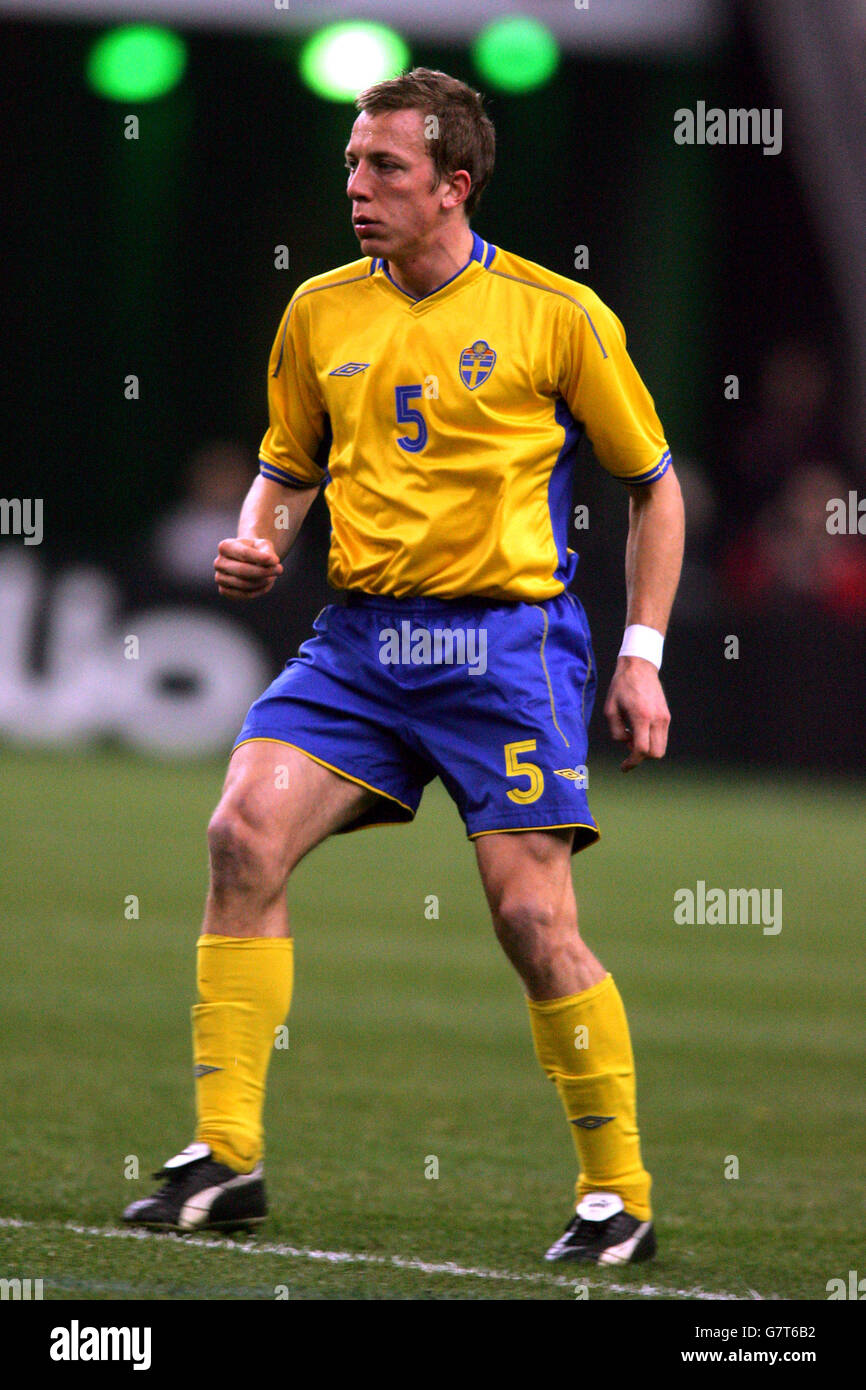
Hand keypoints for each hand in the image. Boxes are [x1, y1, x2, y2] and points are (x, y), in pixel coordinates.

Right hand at [214, 537, 282, 599]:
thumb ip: (268, 551)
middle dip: (264, 572)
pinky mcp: (224, 591)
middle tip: (280, 570)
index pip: (244, 554)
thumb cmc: (256, 550)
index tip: (276, 560)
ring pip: (244, 584)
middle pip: (242, 570)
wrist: (248, 560)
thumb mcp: (264, 545)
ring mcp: (219, 578)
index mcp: (225, 546)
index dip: (261, 558)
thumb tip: (273, 562)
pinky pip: (244, 594)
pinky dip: (259, 591)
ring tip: (273, 576)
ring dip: (263, 582)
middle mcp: (219, 562)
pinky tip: (267, 584)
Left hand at [603, 656, 670, 771]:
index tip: (623, 767)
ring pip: (661, 747)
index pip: (642, 750)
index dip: (632, 762)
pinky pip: (662, 737)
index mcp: (642, 717)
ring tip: (633, 735)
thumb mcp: (610, 709)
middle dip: (641, 756)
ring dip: (647, 749)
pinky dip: (651, 740)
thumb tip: (627, 743)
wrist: (639, 667)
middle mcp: (657, 719)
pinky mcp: (666, 715)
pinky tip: (639, 728)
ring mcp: (664, 717)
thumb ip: (616, 731)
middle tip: (628, 745)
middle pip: (655, 753)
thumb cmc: (621, 687)